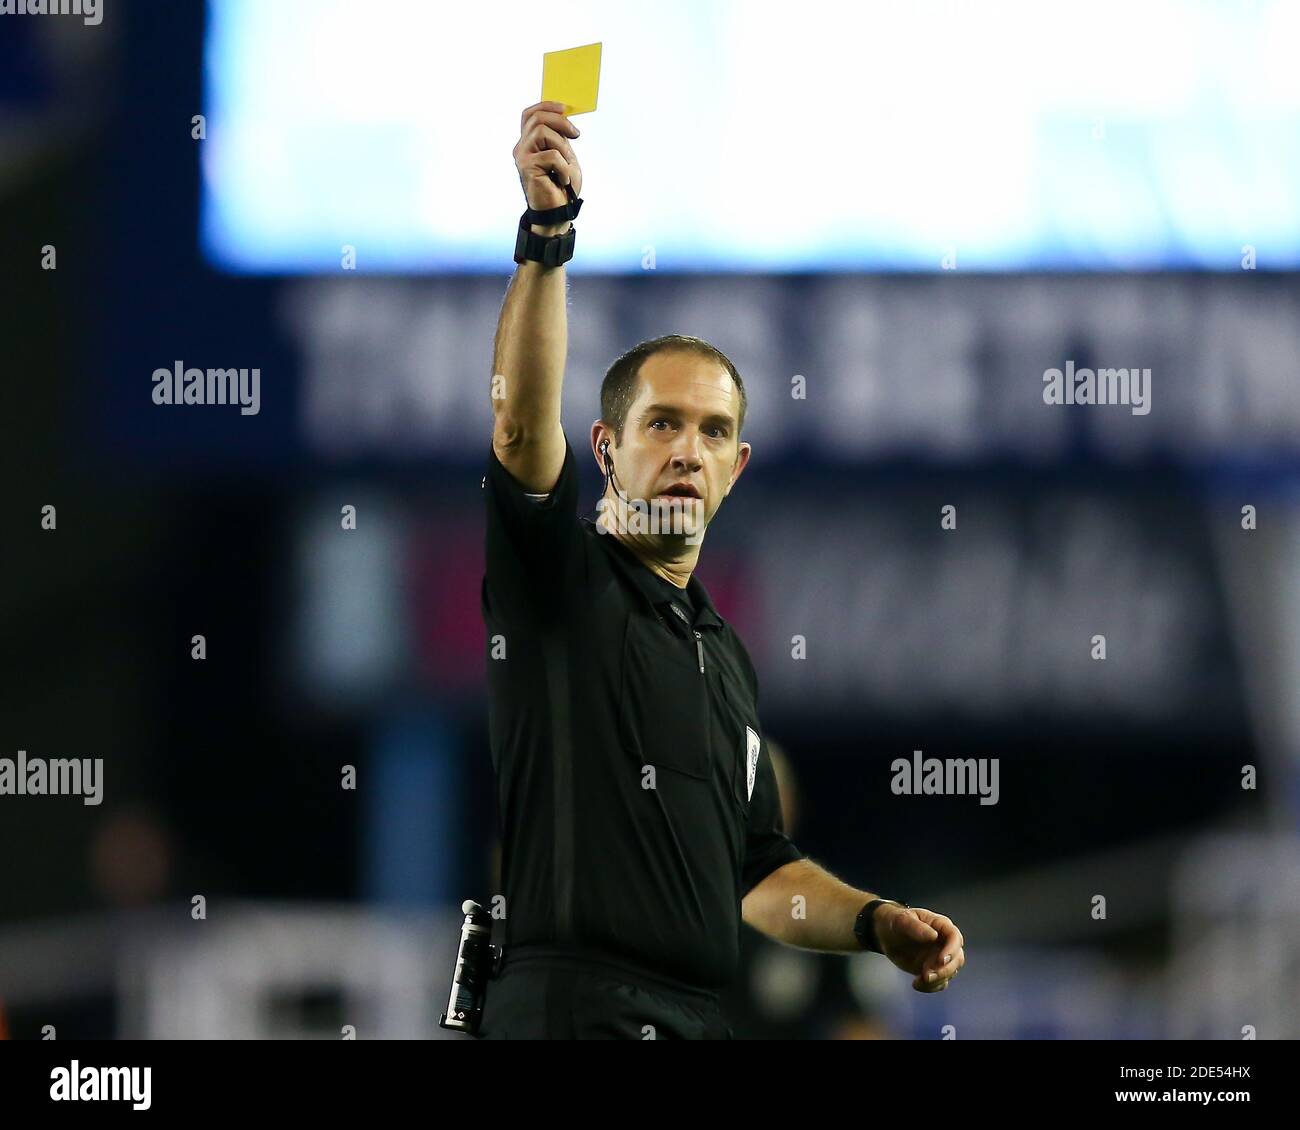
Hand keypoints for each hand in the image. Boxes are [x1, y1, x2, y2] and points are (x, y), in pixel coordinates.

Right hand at [513, 101, 582, 218]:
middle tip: (575, 135)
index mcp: (530, 143)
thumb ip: (559, 137)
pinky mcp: (526, 167)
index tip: (565, 109)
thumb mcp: (565, 155)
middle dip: (560, 122)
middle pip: (537, 118)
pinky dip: (563, 167)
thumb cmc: (562, 186)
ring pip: (543, 132)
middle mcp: (522, 147)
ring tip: (566, 165)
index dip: (547, 106)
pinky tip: (563, 180)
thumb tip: (563, 115)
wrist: (558, 211)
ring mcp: (522, 157)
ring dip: (562, 148)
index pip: (530, 114)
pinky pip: (551, 155)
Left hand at [875, 904, 964, 992]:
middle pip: (957, 958)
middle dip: (944, 970)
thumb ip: (917, 927)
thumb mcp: (902, 921)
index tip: (941, 960)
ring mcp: (940, 957)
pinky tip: (916, 984)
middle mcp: (945, 942)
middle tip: (926, 975)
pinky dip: (931, 987)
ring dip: (938, 980)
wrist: (887, 935)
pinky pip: (940, 982)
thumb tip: (934, 936)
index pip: (955, 937)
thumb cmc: (896, 922)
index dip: (951, 950)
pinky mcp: (934, 970)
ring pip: (950, 972)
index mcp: (941, 926)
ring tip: (918, 980)